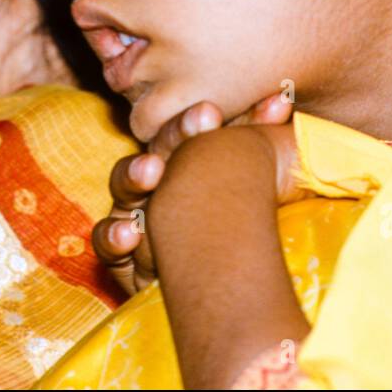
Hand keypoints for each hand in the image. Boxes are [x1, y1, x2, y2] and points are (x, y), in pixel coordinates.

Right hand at [92, 92, 298, 295]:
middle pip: (160, 147)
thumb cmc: (229, 235)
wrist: (206, 293)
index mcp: (186, 159)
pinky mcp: (120, 253)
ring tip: (152, 170)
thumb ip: (262, 145)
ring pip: (125, 185)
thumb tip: (283, 99)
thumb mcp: (250, 189)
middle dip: (179, 133)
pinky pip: (107, 240)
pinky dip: (114, 236)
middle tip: (205, 116)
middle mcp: (157, 179)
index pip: (195, 130)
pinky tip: (129, 234)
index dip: (208, 117)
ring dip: (136, 174)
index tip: (228, 106)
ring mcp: (134, 212)